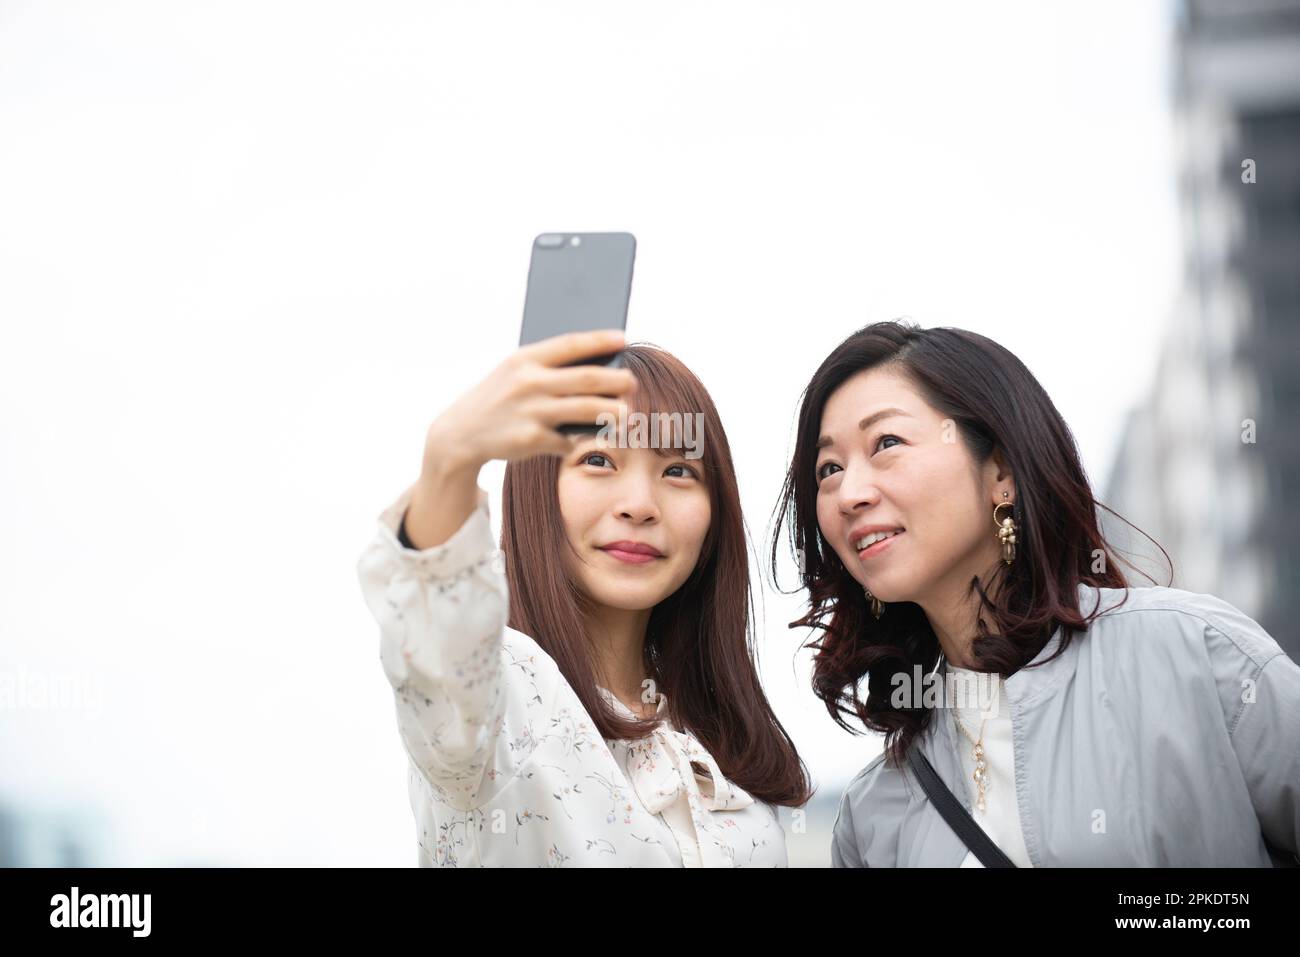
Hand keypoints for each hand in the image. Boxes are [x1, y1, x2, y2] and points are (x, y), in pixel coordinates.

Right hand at [421, 329, 636, 479]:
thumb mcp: (515, 373)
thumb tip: (599, 367)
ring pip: (587, 409)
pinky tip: (589, 435)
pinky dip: (580, 438)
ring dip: (613, 411)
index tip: (624, 338)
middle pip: (587, 378)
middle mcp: (528, 383)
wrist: (461, 433)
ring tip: (626, 412)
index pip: (571, 344)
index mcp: (525, 359)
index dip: (600, 340)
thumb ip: (549, 368)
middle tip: (632, 381)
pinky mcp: (531, 440)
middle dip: (617, 380)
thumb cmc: (499, 397)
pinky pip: (568, 438)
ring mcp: (531, 412)